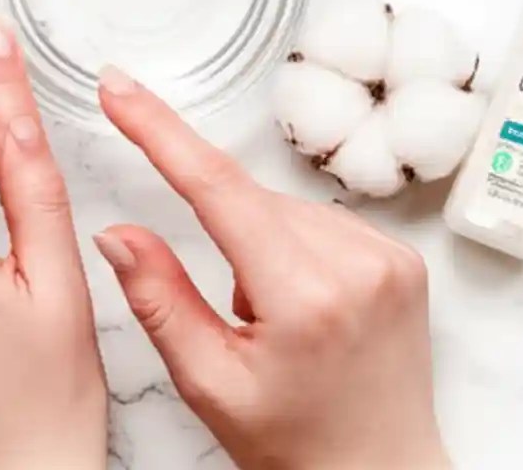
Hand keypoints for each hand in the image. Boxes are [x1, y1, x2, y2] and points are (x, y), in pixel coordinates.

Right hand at [92, 67, 449, 469]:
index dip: (160, 132)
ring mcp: (390, 257)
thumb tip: (117, 231)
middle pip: (251, 200)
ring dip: (260, 244)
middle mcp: (359, 265)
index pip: (217, 188)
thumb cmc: (295, 445)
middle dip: (223, 236)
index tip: (120, 89)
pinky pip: (323, 222)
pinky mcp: (405, 258)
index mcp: (305, 298)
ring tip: (277, 323)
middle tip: (237, 316)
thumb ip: (158, 298)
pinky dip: (295, 248)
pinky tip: (305, 306)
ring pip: (285, 209)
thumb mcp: (209, 382)